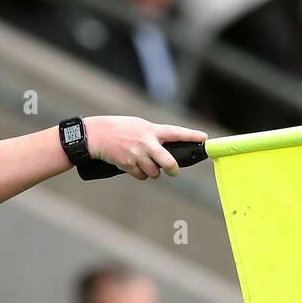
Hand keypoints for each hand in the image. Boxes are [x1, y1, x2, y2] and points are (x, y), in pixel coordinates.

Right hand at [84, 116, 206, 180]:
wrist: (97, 135)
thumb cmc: (120, 129)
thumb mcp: (140, 126)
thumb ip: (154, 136)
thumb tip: (167, 150)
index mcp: (152, 130)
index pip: (176, 132)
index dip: (191, 135)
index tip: (204, 138)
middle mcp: (146, 143)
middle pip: (167, 162)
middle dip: (173, 169)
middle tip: (174, 172)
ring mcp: (137, 155)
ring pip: (153, 172)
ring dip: (152, 172)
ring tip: (144, 163)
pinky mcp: (128, 165)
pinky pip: (141, 176)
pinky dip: (140, 174)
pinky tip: (133, 165)